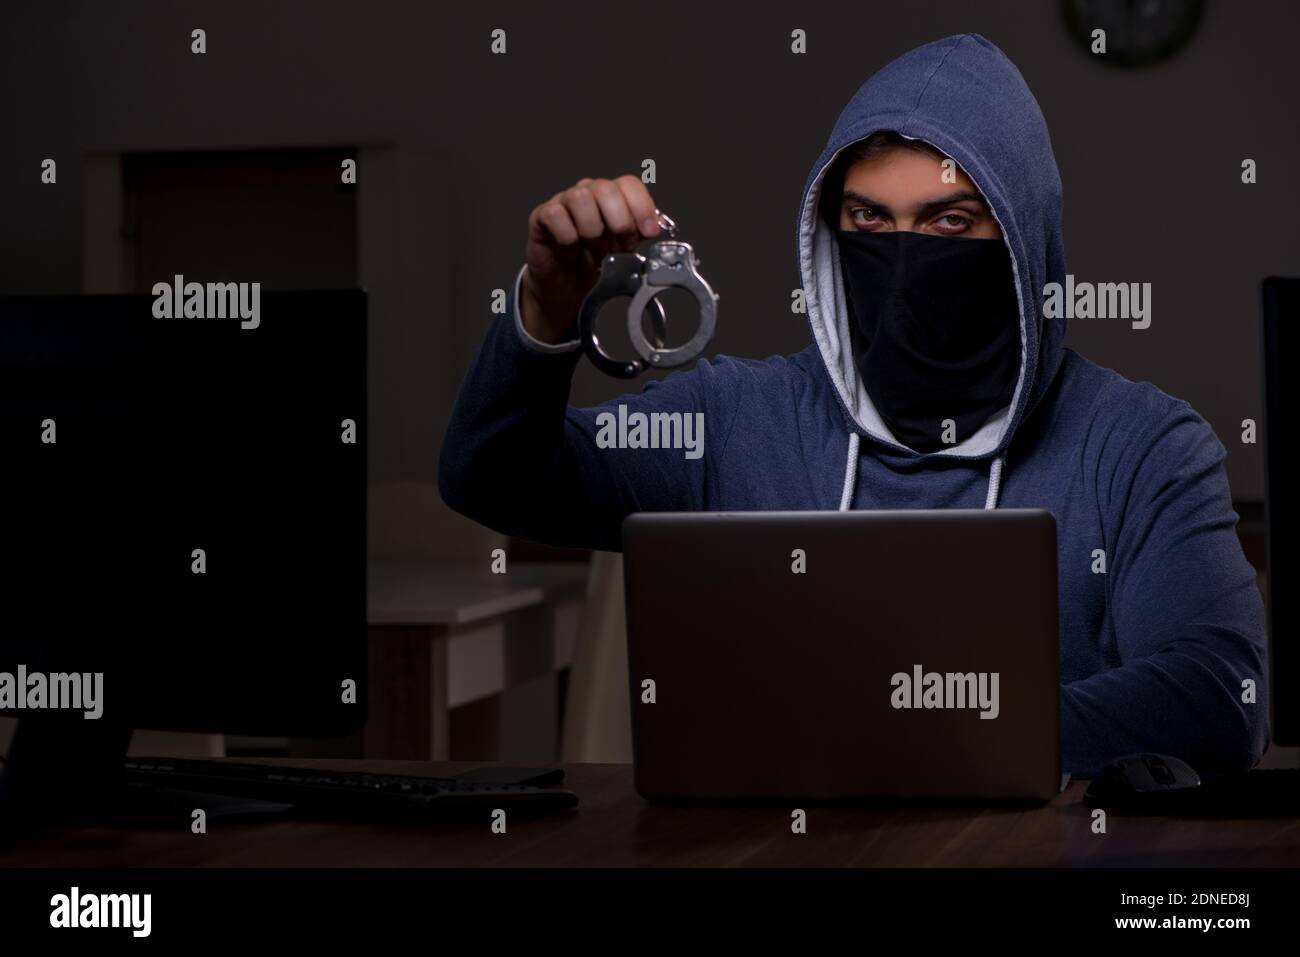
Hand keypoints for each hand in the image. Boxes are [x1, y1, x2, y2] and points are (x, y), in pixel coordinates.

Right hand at [520, 175, 661, 343]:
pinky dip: (567, 236)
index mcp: (611, 197)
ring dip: (591, 230)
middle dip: (618, 221)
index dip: (641, 206)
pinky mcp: (542, 216)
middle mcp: (587, 193)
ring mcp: (563, 202)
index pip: (628, 184)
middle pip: (606, 188)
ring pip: (580, 198)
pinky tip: (570, 248)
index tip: (648, 232)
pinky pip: (555, 215)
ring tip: (590, 248)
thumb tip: (654, 224)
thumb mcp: (624, 248)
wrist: (567, 287)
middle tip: (617, 245)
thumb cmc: (593, 262)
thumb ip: (639, 233)